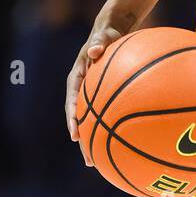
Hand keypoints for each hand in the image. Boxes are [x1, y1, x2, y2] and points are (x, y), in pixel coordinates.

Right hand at [65, 19, 126, 156]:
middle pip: (79, 120)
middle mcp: (81, 91)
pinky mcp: (102, 98)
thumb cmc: (107, 35)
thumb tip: (94, 50)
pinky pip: (105, 116)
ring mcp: (91, 96)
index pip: (72, 101)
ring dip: (95, 142)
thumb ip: (99, 41)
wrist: (109, 33)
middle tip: (89, 161)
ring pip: (91, 122)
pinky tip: (123, 144)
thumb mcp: (103, 35)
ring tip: (99, 163)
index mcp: (76, 78)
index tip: (75, 135)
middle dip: (84, 142)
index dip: (73, 119)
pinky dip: (111, 129)